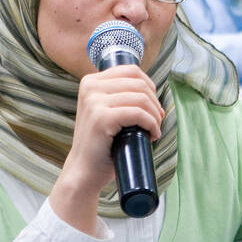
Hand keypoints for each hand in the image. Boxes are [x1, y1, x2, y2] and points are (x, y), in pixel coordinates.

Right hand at [61, 64, 164, 199]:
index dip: (150, 87)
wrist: (84, 171)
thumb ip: (120, 94)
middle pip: (139, 84)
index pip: (132, 71)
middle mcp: (90, 87)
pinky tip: (152, 135)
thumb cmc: (101, 143)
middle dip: (155, 103)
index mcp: (91, 81)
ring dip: (155, 116)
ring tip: (154, 130)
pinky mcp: (101, 118)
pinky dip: (151, 124)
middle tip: (157, 121)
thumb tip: (150, 88)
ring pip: (141, 98)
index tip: (153, 107)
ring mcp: (94, 101)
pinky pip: (138, 113)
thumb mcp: (106, 110)